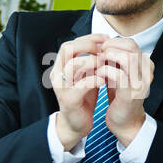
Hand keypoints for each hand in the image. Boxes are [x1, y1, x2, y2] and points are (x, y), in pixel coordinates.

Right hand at [50, 35, 104, 150]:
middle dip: (89, 46)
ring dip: (93, 61)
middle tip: (104, 50)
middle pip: (68, 49)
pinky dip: (95, 79)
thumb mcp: (85, 76)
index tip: (105, 39)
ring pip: (74, 64)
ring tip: (105, 64)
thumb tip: (104, 45)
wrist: (76, 124)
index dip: (88, 39)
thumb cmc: (83, 98)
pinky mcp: (69, 99)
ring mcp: (61, 87)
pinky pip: (82, 84)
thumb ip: (90, 62)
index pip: (70, 44)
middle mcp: (57, 74)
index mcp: (60, 67)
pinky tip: (104, 80)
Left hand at [96, 36, 153, 145]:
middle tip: (98, 55)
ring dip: (109, 58)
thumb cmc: (120, 97)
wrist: (125, 122)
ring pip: (128, 58)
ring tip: (99, 63)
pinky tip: (99, 75)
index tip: (101, 49)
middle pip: (131, 47)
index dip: (114, 43)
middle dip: (111, 48)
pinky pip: (119, 75)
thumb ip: (116, 60)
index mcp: (145, 66)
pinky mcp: (131, 94)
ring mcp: (140, 83)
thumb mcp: (120, 73)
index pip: (131, 43)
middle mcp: (146, 72)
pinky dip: (105, 71)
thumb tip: (103, 43)